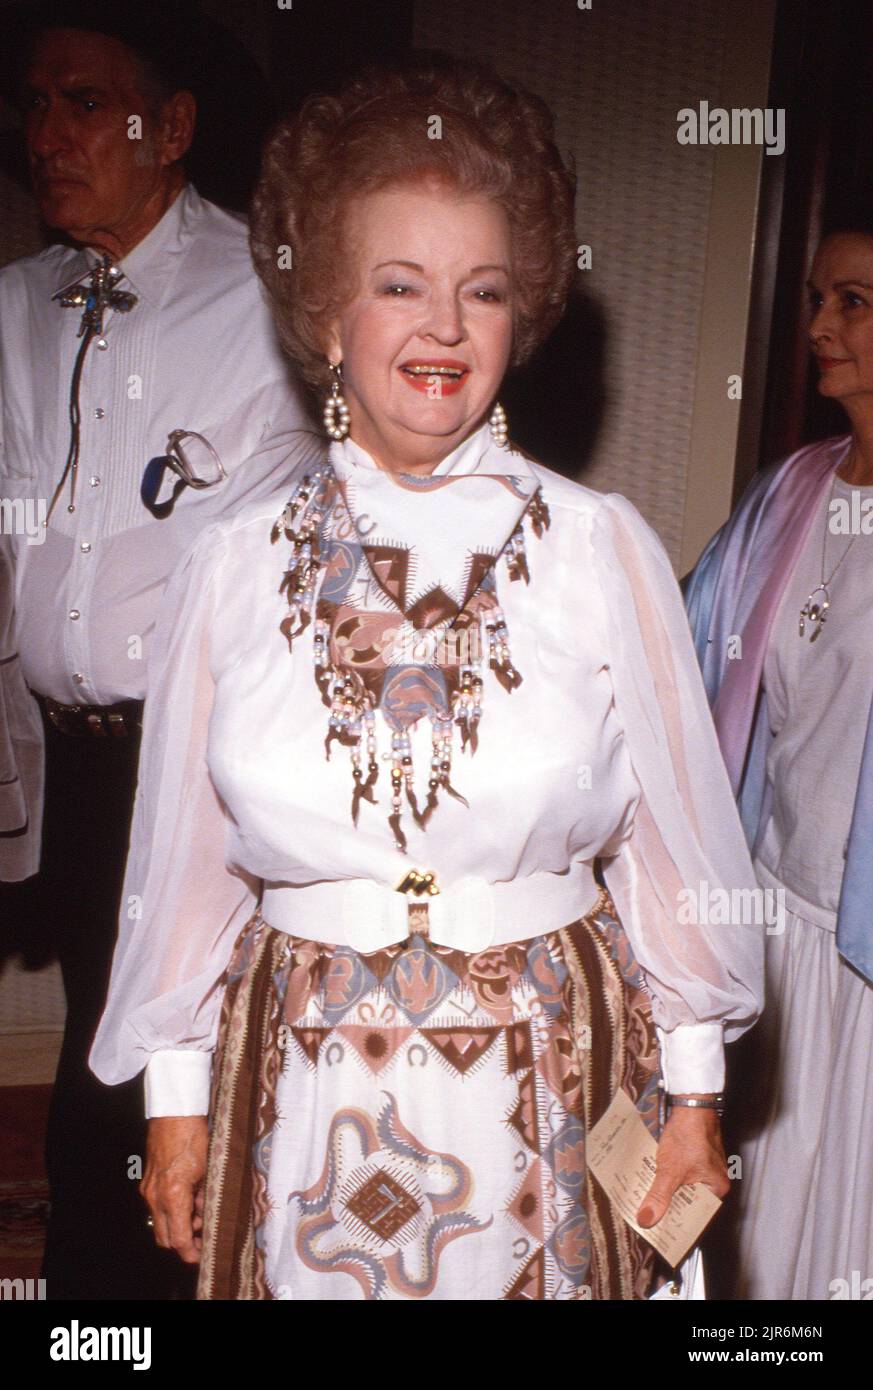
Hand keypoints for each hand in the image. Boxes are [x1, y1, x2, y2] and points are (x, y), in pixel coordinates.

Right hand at [141, 1115, 208, 1262]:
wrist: (175, 1113)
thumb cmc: (194, 1137)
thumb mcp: (207, 1170)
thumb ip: (204, 1198)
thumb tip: (205, 1215)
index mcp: (173, 1196)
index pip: (179, 1239)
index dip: (191, 1252)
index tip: (202, 1253)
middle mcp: (155, 1197)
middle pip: (165, 1238)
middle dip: (183, 1241)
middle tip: (202, 1232)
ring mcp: (148, 1189)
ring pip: (160, 1223)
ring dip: (177, 1224)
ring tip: (198, 1208)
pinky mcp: (147, 1182)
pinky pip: (156, 1206)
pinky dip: (170, 1210)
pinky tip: (187, 1196)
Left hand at [636, 1103, 728, 1227]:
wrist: (690, 1103)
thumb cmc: (688, 1135)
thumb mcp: (670, 1171)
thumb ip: (659, 1196)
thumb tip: (647, 1220)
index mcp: (716, 1189)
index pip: (696, 1215)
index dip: (676, 1223)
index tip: (658, 1230)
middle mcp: (714, 1180)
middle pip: (688, 1201)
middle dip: (668, 1206)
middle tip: (648, 1215)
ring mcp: (706, 1167)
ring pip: (683, 1187)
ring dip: (666, 1190)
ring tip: (647, 1199)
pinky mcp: (696, 1156)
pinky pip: (681, 1173)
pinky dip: (668, 1176)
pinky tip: (652, 1178)